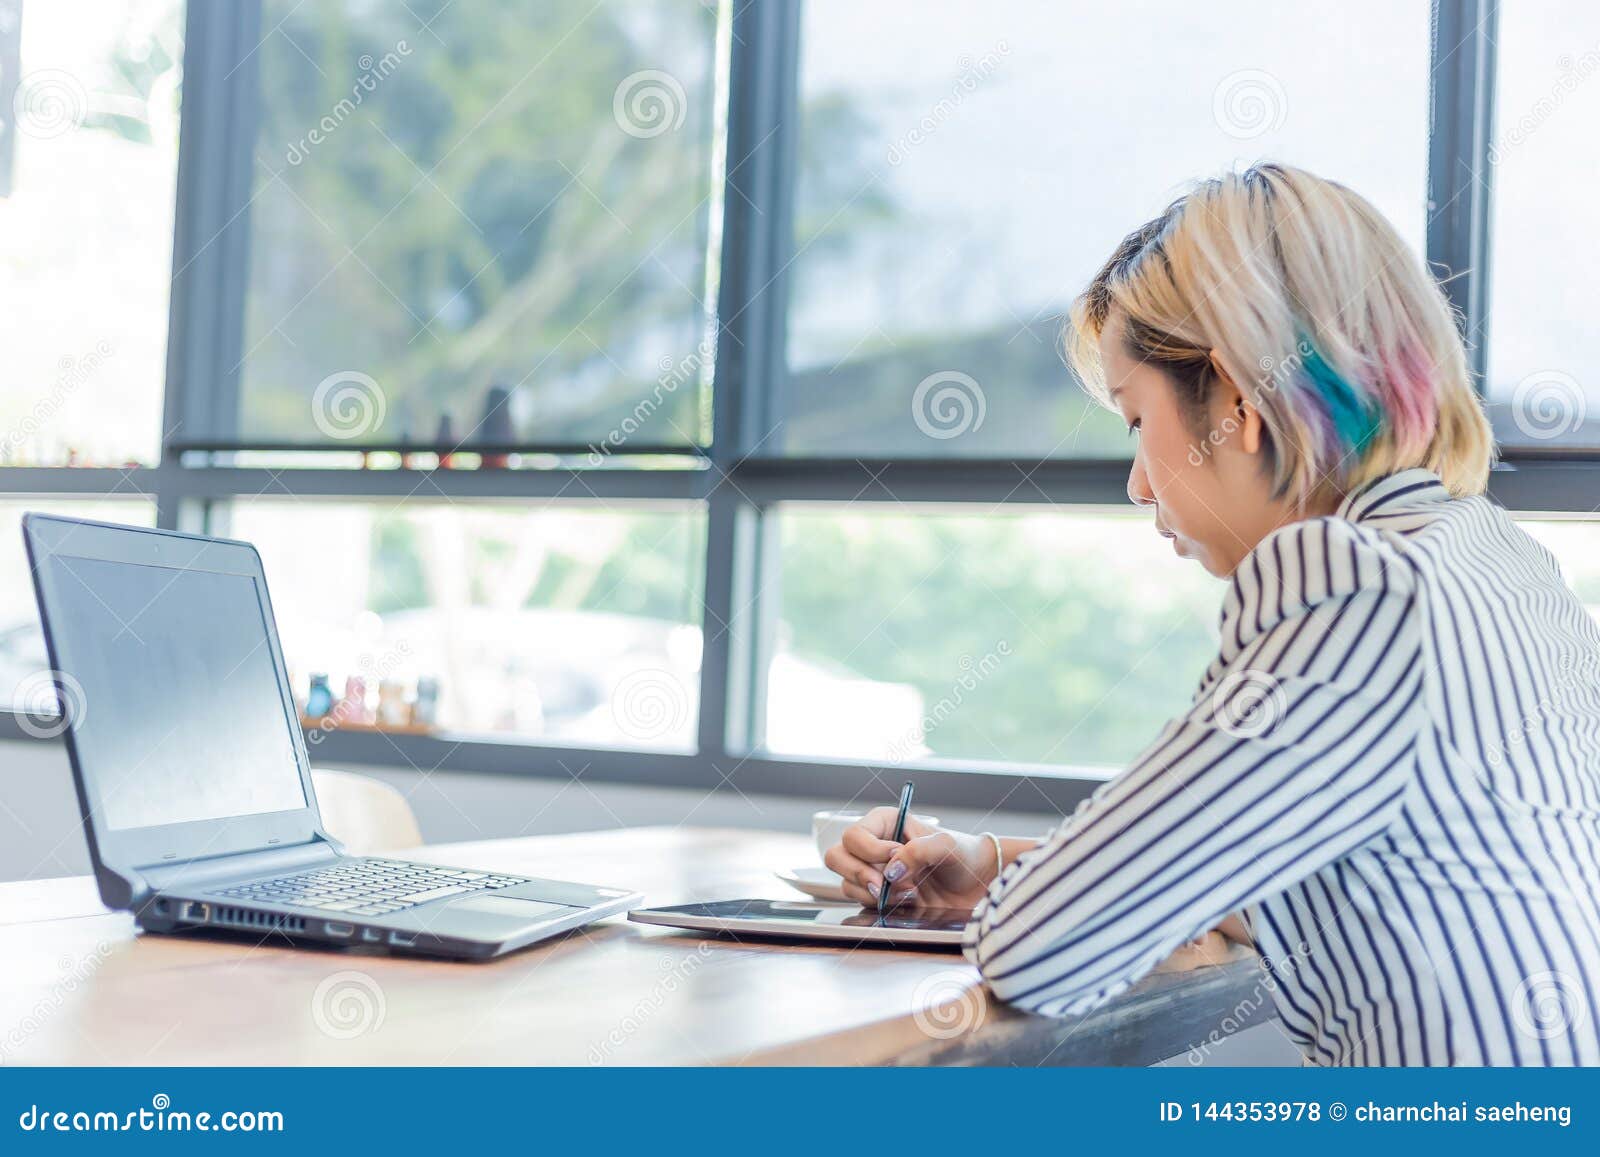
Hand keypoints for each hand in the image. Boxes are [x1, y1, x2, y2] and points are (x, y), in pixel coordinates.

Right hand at [823, 807, 997, 910]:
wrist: (976, 883)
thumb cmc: (963, 855)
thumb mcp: (946, 846)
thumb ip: (918, 851)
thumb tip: (891, 871)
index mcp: (884, 823)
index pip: (854, 835)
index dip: (870, 850)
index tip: (895, 857)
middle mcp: (873, 845)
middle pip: (837, 856)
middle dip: (860, 874)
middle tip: (886, 885)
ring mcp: (873, 871)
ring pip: (847, 882)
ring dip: (873, 892)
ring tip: (907, 892)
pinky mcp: (878, 894)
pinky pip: (861, 901)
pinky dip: (879, 905)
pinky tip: (905, 901)